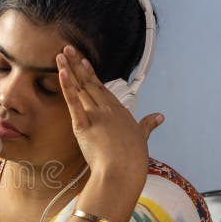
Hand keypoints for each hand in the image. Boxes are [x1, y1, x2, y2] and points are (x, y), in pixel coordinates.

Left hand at [57, 45, 163, 192]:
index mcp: (119, 111)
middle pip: (89, 82)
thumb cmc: (132, 160)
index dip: (91, 74)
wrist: (123, 172)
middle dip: (77, 64)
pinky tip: (62, 71)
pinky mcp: (83, 125)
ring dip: (69, 69)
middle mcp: (107, 109)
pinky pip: (73, 102)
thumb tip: (160, 116)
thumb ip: (148, 125)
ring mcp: (95, 115)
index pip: (101, 88)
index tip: (83, 61)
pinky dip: (67, 86)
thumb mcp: (142, 138)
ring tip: (60, 54)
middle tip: (68, 48)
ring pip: (80, 87)